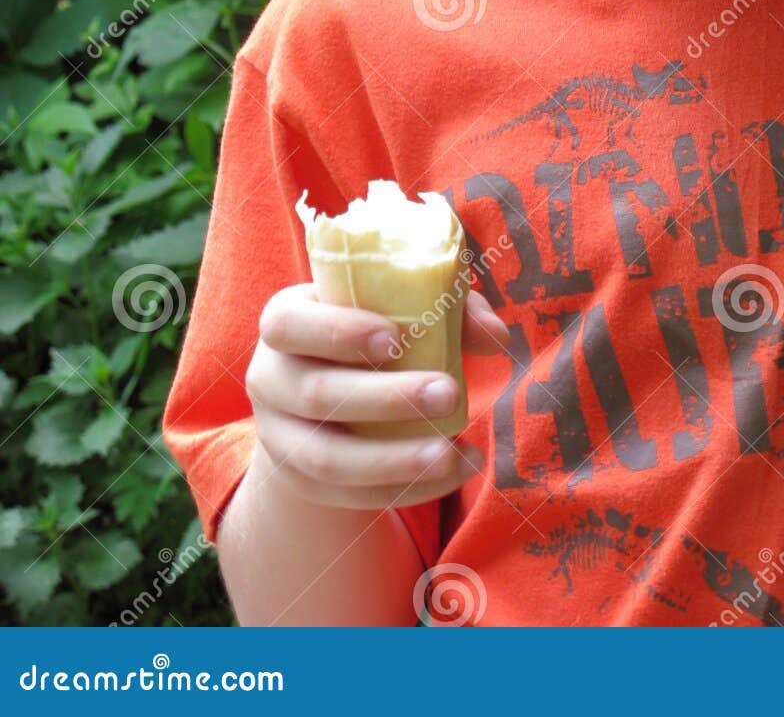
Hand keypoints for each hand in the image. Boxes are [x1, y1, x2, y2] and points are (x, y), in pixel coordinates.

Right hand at [245, 281, 508, 512]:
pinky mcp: (303, 483)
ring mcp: (280, 437)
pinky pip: (350, 496)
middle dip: (386, 398)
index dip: (337, 331)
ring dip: (395, 459)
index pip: (288, 323)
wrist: (330, 393)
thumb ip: (450, 309)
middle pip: (316, 394)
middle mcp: (269, 378)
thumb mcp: (403, 306)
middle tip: (450, 393)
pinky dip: (404, 488)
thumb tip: (495, 336)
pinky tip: (452, 471)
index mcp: (283, 321)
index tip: (394, 338)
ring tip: (452, 454)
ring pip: (329, 458)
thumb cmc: (374, 330)